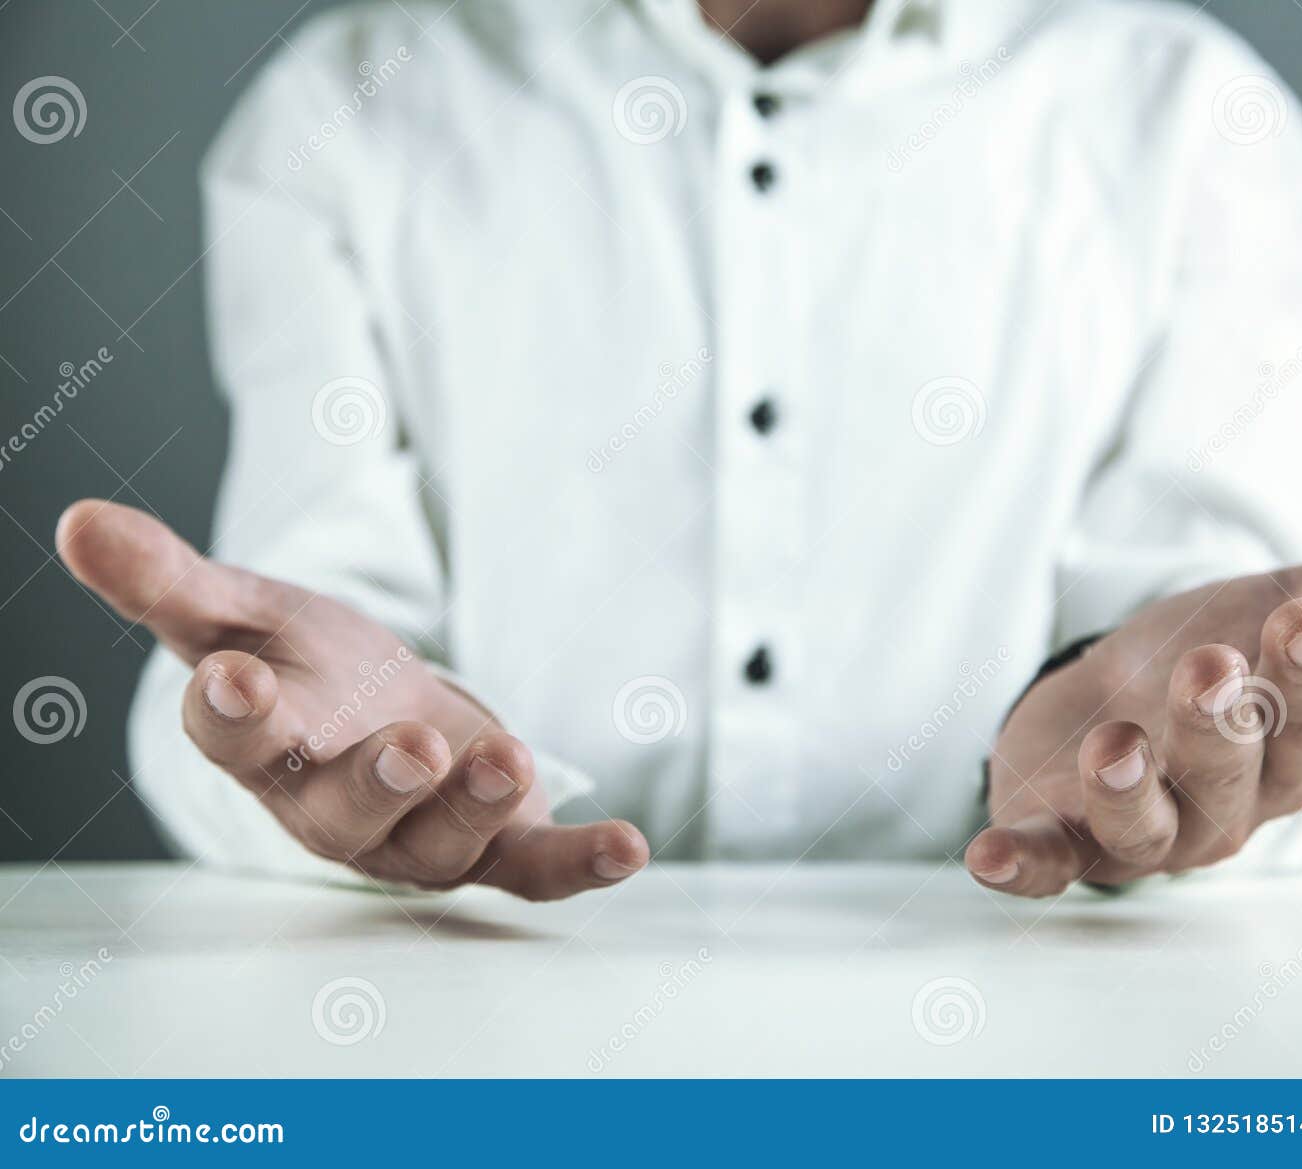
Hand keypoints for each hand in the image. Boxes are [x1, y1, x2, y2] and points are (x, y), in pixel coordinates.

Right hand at [57, 500, 648, 899]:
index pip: (234, 736)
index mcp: (263, 743)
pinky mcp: (489, 842)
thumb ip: (168, 576)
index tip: (232, 676)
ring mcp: (415, 833)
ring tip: (507, 758)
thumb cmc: (301, 665)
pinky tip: (628, 848)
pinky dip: (576, 864)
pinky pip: (530, 867)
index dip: (232, 711)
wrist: (373, 710)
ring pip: (439, 841)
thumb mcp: (240, 607)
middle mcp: (331, 804)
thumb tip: (80, 518)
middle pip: (344, 811)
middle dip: (378, 784)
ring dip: (475, 806)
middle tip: (411, 749)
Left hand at [966, 490, 1301, 895]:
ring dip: (1129, 787)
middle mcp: (1224, 803)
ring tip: (1115, 740)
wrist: (1125, 694)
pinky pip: (1047, 863)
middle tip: (1207, 666)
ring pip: (1143, 823)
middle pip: (1228, 774)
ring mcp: (1142, 828)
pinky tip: (986, 858)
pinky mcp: (1064, 837)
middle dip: (1218, 724)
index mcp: (1289, 748)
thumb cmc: (1226, 655)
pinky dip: (1022, 864)